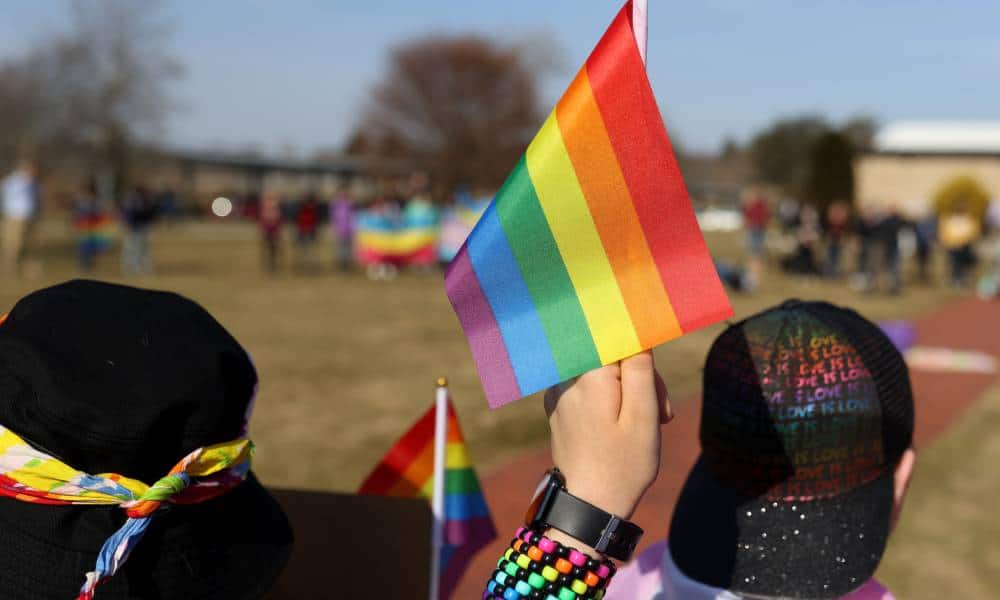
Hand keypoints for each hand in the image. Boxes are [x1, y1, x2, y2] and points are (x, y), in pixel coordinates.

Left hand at [543, 351, 669, 520]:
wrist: (587, 506)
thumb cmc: (622, 465)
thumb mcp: (643, 417)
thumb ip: (640, 371)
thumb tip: (637, 335)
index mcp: (589, 376)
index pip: (619, 339)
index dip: (643, 356)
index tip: (654, 382)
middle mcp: (567, 379)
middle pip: (611, 357)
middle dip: (639, 378)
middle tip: (661, 413)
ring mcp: (558, 393)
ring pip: (601, 372)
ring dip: (626, 390)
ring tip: (641, 425)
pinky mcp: (557, 407)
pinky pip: (587, 388)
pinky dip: (607, 400)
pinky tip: (619, 427)